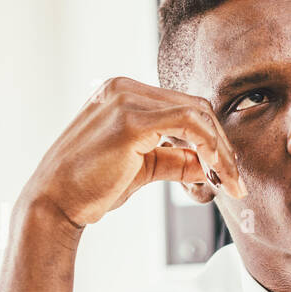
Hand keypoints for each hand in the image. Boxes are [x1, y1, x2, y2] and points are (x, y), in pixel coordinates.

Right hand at [0, 77, 246, 291]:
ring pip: (198, 114)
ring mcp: (126, 99)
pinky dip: (210, 149)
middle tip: (234, 181)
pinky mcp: (131, 120)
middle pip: (196, 107)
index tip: (225, 171)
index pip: (184, 107)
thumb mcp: (143, 168)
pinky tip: (215, 174)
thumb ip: (176, 160)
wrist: (56, 204)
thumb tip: (210, 165)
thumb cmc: (92, 188)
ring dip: (221, 151)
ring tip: (229, 183)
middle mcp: (124, 87)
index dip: (212, 138)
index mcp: (124, 93)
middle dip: (222, 145)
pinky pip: (189, 125)